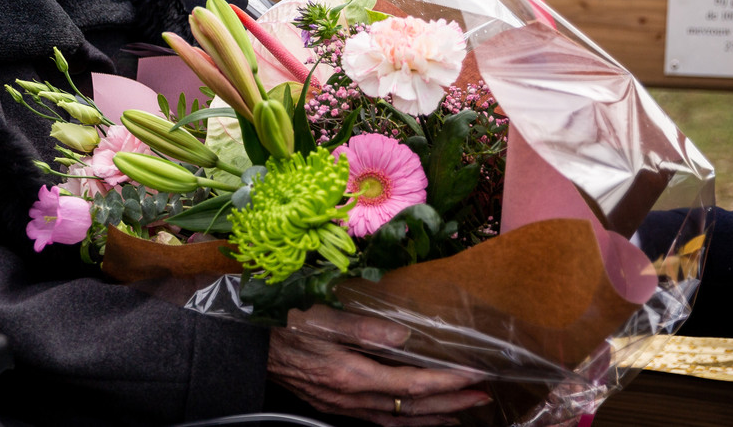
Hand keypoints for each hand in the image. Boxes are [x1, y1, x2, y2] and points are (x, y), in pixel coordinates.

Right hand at [266, 305, 491, 425]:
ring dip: (434, 418)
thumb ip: (362, 326)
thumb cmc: (283, 324)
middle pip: (411, 410)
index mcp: (351, 375)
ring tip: (463, 411)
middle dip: (451, 405)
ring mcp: (343, 407)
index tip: (476, 374)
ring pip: (399, 422)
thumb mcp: (319, 316)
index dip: (447, 382)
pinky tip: (420, 417)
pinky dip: (408, 422)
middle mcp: (351, 399)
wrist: (248, 347)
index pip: (412, 385)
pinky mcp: (336, 407)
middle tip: (484, 397)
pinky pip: (382, 422)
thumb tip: (404, 335)